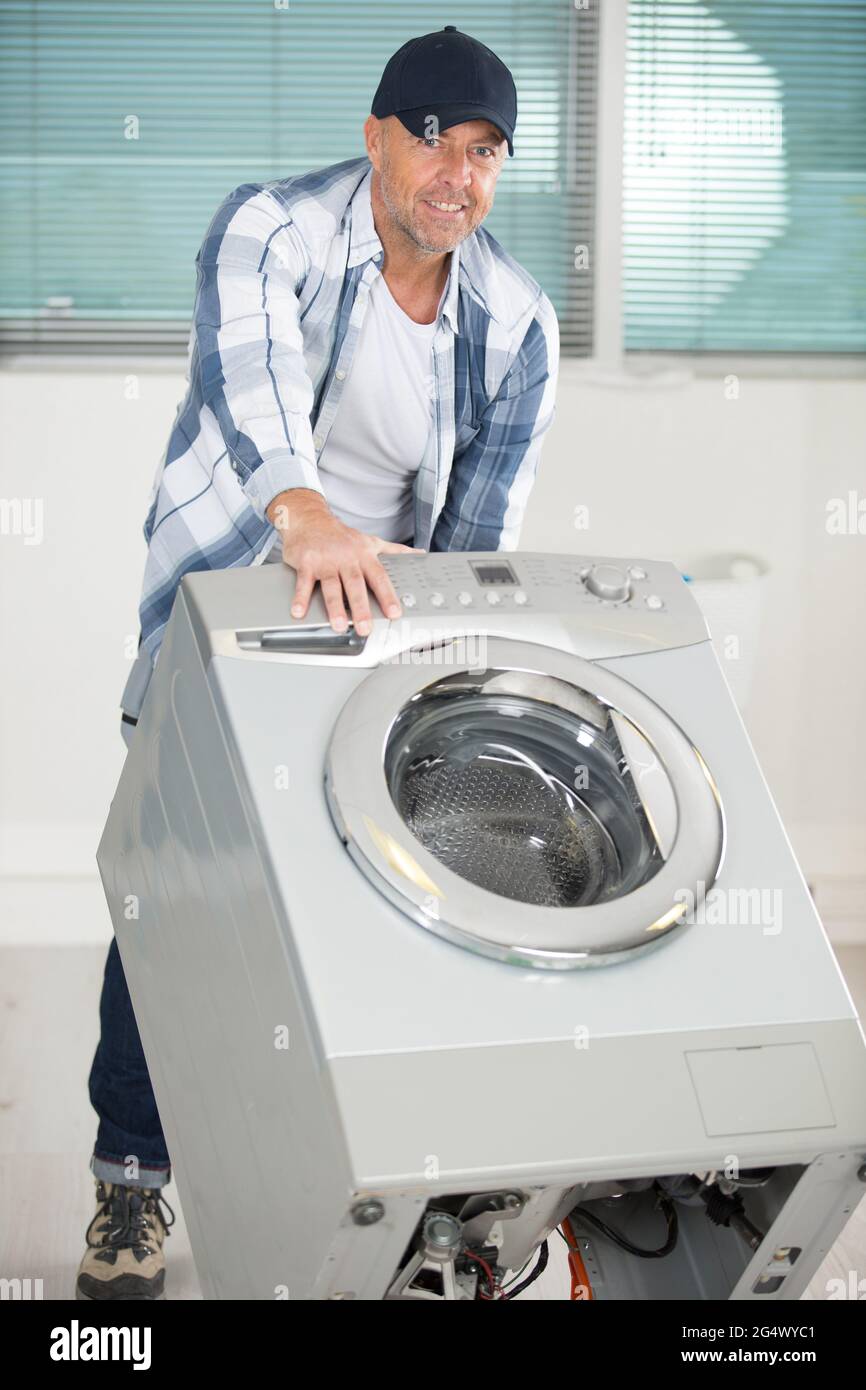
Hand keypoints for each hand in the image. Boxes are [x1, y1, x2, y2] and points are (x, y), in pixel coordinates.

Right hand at [266, 489, 423, 636]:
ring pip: (332, 586)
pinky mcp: (306, 562)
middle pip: (356, 585)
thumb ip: (394, 550)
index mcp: (364, 555)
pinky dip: (301, 598)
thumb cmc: (340, 535)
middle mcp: (346, 558)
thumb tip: (419, 554)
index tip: (394, 613)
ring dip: (334, 607)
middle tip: (365, 627)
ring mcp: (326, 560)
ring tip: (339, 625)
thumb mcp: (370, 540)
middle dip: (361, 607)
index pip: (379, 578)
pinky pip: (304, 582)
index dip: (387, 596)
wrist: (309, 518)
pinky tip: (299, 612)